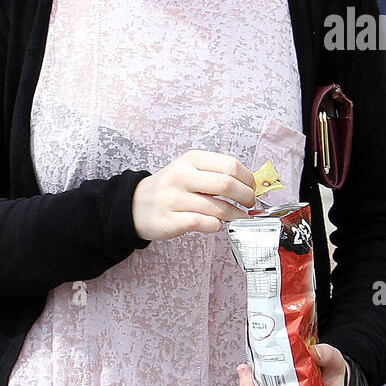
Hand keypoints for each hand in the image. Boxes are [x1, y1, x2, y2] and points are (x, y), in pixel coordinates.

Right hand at [131, 151, 255, 240]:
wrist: (134, 205)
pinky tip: (217, 224)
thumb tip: (248, 185)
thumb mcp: (188, 170)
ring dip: (235, 215)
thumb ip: (214, 173)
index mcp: (190, 160)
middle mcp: (181, 177)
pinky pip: (204, 223)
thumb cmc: (169, 188)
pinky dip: (217, 225)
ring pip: (218, 208)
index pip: (230, 165)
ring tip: (238, 216)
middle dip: (246, 197)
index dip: (247, 179)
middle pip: (227, 185)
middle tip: (249, 203)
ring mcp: (174, 199)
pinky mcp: (170, 220)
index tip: (251, 187)